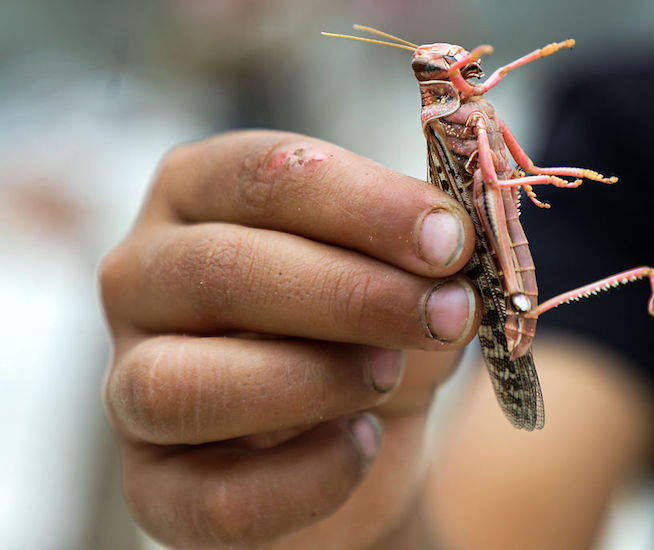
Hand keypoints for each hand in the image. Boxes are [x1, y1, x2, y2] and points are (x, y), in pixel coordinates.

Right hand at [99, 131, 478, 548]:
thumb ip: (419, 250)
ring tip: (388, 374)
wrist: (358, 433)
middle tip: (447, 313)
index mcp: (199, 196)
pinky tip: (362, 444)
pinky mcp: (155, 484)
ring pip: (181, 383)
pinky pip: (211, 498)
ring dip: (311, 380)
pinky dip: (305, 478)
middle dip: (350, 293)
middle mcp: (144, 278)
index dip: (362, 205)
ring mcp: (131, 384)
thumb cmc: (370, 327)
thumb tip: (452, 238)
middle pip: (218, 270)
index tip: (449, 239)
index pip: (260, 175)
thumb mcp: (404, 273)